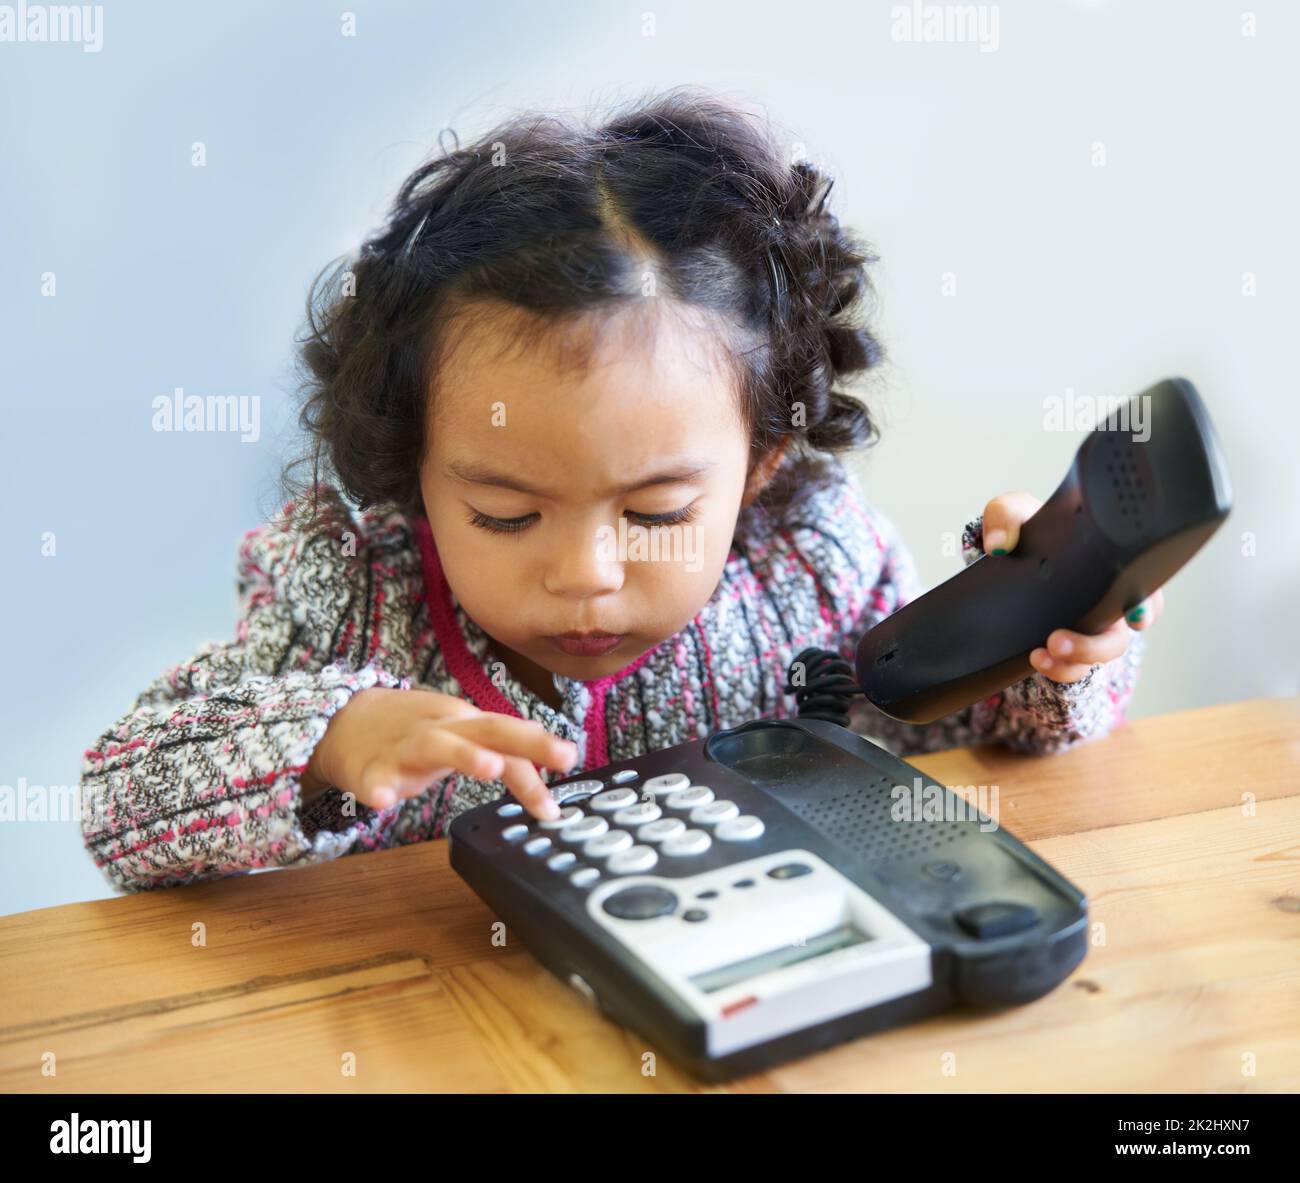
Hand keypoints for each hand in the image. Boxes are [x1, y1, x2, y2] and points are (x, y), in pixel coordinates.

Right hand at [302, 687, 576, 818]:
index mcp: (466, 724)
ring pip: (436, 746)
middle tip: (564, 756)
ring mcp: (404, 747)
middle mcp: (442, 729)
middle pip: (490, 730)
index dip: (540, 765)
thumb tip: (542, 748)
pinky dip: (378, 789)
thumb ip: (499, 742)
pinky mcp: (369, 768)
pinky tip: (383, 801)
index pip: (511, 742)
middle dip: (528, 741)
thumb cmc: (413, 731)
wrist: (343, 721)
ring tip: (490, 767)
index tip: (560, 802)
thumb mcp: (459, 730)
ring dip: (465, 754)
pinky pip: (373, 779)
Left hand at [981, 491, 1164, 683]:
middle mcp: (1105, 600)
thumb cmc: (1025, 532)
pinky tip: (1035, 659)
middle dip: (1094, 645)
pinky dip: (1058, 669)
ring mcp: (1088, 627)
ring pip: (1097, 656)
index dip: (1147, 604)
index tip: (1136, 616)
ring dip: (1074, 660)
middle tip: (1058, 639)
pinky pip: (1072, 668)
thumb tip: (999, 543)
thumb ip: (1004, 516)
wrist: (1003, 562)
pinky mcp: (1067, 646)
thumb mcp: (1013, 514)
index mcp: (1107, 564)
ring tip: (1041, 654)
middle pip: (1118, 634)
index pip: (1143, 586)